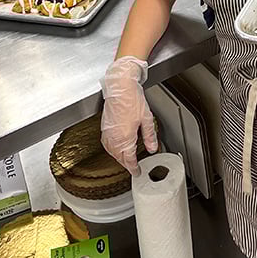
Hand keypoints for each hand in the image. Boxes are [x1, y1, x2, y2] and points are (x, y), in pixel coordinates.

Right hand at [101, 56, 157, 175]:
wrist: (120, 86)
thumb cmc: (132, 98)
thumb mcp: (147, 119)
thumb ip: (149, 136)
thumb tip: (152, 148)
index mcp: (125, 137)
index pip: (128, 159)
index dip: (134, 167)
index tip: (137, 172)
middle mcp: (114, 137)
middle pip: (119, 157)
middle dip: (126, 164)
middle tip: (133, 167)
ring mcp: (107, 132)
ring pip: (111, 152)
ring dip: (118, 157)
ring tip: (126, 159)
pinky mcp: (104, 126)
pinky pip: (106, 144)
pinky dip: (112, 149)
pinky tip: (116, 147)